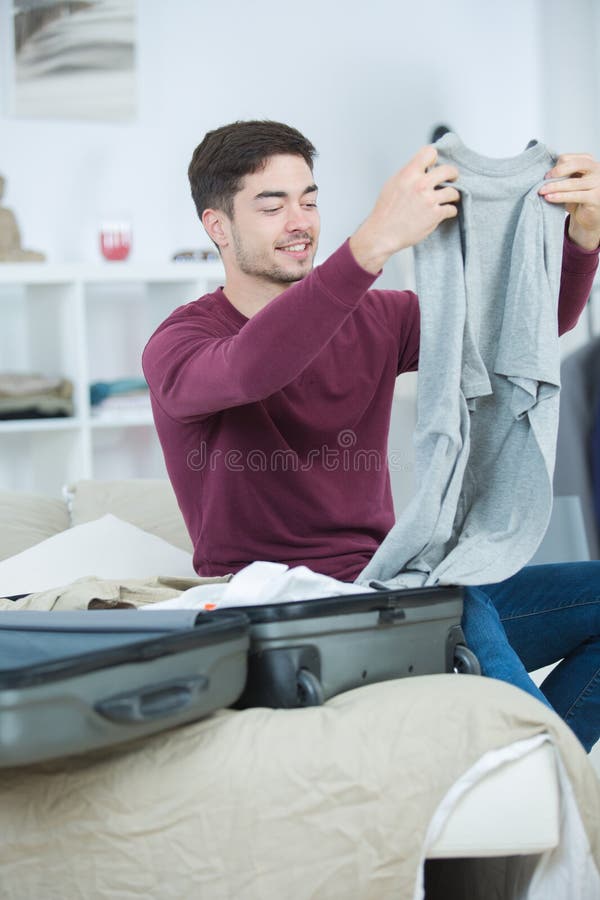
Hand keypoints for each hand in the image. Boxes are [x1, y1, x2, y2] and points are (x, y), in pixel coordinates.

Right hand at [350, 146, 459, 272]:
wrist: (383, 234)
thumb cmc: (385, 212)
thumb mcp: (392, 184)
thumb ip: (409, 174)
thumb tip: (422, 169)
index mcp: (408, 174)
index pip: (429, 152)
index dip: (434, 158)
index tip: (435, 166)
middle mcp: (420, 185)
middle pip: (448, 170)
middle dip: (453, 175)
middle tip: (453, 179)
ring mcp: (429, 200)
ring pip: (453, 192)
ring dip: (453, 196)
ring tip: (450, 198)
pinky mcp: (435, 215)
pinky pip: (451, 209)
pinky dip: (450, 211)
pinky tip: (445, 212)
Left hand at [538, 153, 599, 250]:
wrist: (589, 216)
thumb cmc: (578, 198)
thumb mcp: (571, 182)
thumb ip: (564, 175)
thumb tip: (546, 174)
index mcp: (590, 163)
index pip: (572, 158)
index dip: (558, 165)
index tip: (547, 175)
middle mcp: (597, 170)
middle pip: (575, 165)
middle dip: (557, 172)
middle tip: (544, 179)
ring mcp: (598, 183)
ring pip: (573, 182)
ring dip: (555, 186)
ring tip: (542, 191)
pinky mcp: (595, 197)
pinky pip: (574, 195)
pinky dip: (560, 196)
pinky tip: (550, 198)